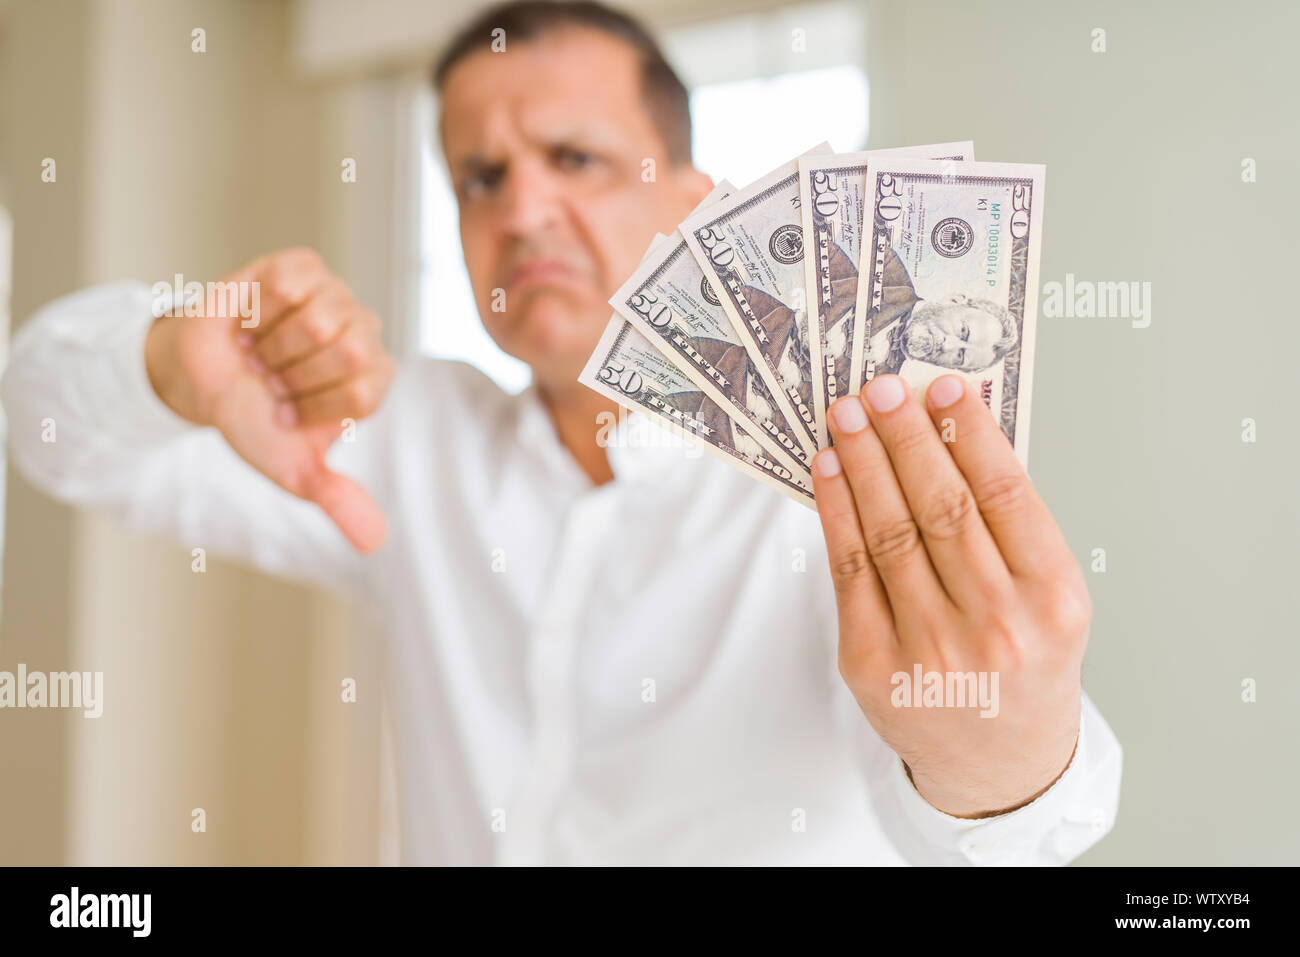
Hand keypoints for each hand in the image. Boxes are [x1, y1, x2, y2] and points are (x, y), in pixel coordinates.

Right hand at [145, 247, 395, 551]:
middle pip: (346, 351)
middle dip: (291, 374)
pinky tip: (253, 320)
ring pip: (317, 319)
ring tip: (261, 351)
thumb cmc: (254, 420)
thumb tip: (374, 542)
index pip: (362, 392)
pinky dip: (260, 308)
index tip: (288, 408)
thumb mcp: (292, 468)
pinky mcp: (303, 268)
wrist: (201, 380)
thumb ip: (337, 499)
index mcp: (374, 381)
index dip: (312, 404)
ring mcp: (338, 296)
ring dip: (272, 344)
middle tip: (271, 377)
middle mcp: (366, 335)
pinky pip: (291, 283)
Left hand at [811, 374, 1089, 817]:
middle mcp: (995, 626)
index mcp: (1053, 600)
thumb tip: (951, 431)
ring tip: (847, 416)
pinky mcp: (874, 664)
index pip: (1004, 493)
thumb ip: (1010, 525)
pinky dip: (836, 512)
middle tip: (881, 388)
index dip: (968, 432)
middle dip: (905, 437)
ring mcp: (931, 650)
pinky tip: (830, 471)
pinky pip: (850, 571)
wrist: (998, 763)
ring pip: (890, 532)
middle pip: (941, 506)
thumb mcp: (1048, 597)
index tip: (941, 388)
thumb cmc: (1027, 665)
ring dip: (863, 464)